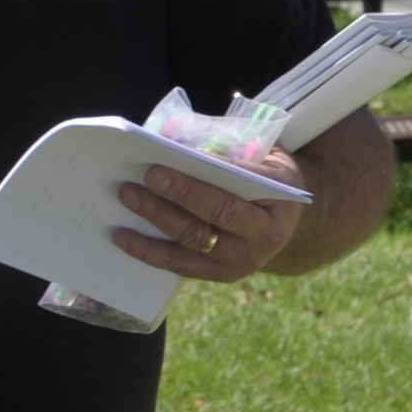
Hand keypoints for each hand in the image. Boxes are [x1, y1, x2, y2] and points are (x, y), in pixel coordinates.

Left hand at [111, 151, 310, 282]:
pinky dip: (148, 251)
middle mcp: (265, 235)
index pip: (240, 182)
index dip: (207, 169)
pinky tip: (122, 236)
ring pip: (194, 240)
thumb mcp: (261, 153)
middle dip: (178, 193)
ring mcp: (243, 260)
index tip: (175, 155)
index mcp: (280, 198)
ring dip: (157, 217)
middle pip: (216, 214)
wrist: (289, 222)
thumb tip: (169, 136)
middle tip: (146, 175)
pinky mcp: (221, 274)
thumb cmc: (265, 176)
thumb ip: (226, 145)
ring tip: (128, 196)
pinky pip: (179, 265)